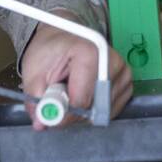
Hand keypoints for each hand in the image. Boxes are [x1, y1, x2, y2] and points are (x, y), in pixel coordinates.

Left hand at [20, 15, 131, 129]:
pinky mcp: (127, 83)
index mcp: (91, 52)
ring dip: (83, 110)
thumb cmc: (50, 50)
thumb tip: (41, 122)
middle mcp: (113, 62)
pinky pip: (110, 110)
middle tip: (57, 98)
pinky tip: (83, 93)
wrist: (64, 38)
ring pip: (102, 112)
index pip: (81, 100)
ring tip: (70, 90)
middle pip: (94, 108)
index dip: (63, 113)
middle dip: (73, 112)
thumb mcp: (34, 71)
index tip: (49, 113)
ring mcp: (123, 73)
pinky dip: (94, 108)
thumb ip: (36, 99)